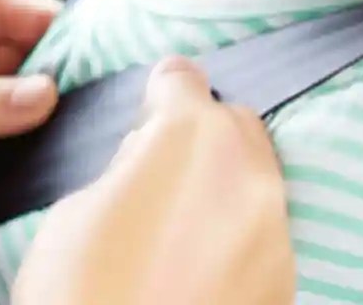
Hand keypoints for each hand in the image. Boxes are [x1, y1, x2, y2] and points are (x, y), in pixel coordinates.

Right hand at [13, 57, 295, 304]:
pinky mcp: (288, 282)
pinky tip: (198, 266)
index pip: (182, 79)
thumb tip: (148, 167)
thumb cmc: (80, 296)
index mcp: (189, 139)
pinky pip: (264, 234)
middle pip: (234, 123)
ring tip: (177, 228)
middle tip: (158, 174)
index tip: (146, 112)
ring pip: (256, 181)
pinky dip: (237, 236)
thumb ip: (126, 171)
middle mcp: (248, 174)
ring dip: (223, 187)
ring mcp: (276, 231)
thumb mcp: (75, 213)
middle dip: (199, 137)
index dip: (157, 94)